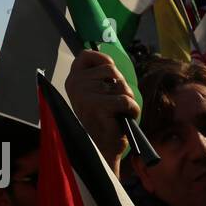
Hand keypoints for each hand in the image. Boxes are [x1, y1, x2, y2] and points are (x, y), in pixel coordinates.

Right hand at [65, 50, 139, 176]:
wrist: (100, 150)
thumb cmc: (102, 122)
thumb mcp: (96, 95)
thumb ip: (99, 79)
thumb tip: (112, 64)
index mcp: (72, 81)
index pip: (85, 55)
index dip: (102, 58)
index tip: (111, 70)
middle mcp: (75, 84)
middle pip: (111, 70)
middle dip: (121, 85)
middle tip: (116, 103)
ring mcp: (85, 94)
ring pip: (121, 85)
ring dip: (128, 99)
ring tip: (119, 113)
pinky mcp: (98, 105)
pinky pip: (125, 100)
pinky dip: (132, 110)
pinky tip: (125, 118)